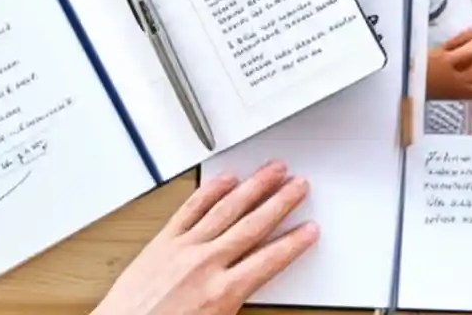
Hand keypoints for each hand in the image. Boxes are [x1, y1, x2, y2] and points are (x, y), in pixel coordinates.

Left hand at [92, 162, 317, 314]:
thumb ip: (235, 302)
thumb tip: (255, 286)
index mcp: (221, 293)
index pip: (269, 260)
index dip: (293, 242)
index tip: (309, 229)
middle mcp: (205, 265)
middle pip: (253, 225)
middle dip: (280, 203)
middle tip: (298, 186)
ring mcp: (183, 248)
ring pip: (227, 209)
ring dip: (253, 187)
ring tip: (272, 171)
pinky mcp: (162, 241)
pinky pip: (191, 209)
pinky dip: (210, 191)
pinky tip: (226, 179)